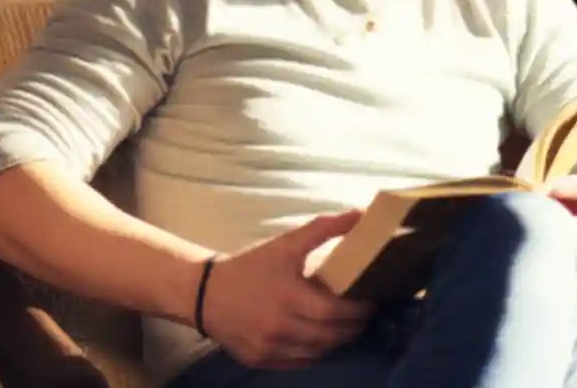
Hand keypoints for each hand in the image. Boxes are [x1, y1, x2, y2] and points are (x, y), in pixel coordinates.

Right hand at [200, 211, 375, 369]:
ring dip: (337, 341)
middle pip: (331, 336)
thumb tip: (360, 214)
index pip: (337, 312)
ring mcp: (269, 347)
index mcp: (288, 296)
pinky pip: (300, 362)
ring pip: (319, 352)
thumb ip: (324, 228)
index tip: (372, 299)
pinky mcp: (260, 361)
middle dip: (354, 326)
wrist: (205, 293)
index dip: (359, 310)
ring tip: (346, 326)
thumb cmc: (251, 266)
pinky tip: (321, 339)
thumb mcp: (286, 244)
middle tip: (364, 313)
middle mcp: (280, 326)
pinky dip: (315, 352)